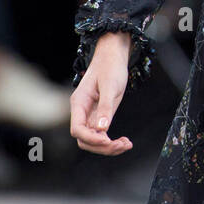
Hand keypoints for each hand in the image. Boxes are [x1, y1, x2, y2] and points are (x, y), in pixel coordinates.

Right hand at [69, 33, 134, 155]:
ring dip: (108, 147)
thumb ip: (105, 107)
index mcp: (79, 103)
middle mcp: (82, 112)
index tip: (108, 141)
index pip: (77, 129)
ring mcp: (90, 115)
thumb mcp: (110, 85)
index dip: (91, 138)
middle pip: (84, 139)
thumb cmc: (110, 67)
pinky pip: (102, 134)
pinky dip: (112, 141)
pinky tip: (125, 142)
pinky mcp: (100, 115)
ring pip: (93, 139)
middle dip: (101, 146)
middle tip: (122, 145)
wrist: (113, 56)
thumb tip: (101, 129)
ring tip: (126, 144)